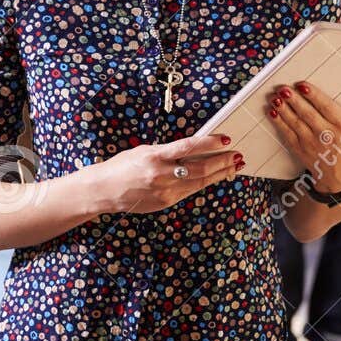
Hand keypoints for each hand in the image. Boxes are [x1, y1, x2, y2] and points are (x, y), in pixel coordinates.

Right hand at [87, 132, 243, 214]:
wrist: (104, 191)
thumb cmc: (122, 166)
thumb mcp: (144, 151)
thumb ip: (167, 151)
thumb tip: (193, 148)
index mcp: (155, 156)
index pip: (188, 147)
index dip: (209, 143)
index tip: (225, 139)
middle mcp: (162, 174)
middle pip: (200, 167)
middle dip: (222, 160)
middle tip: (237, 154)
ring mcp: (165, 190)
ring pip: (200, 181)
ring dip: (220, 173)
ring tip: (234, 166)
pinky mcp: (166, 202)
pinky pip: (190, 191)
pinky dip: (205, 183)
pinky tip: (216, 177)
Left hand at [266, 80, 340, 193]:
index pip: (327, 109)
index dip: (314, 97)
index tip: (302, 85)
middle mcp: (328, 136)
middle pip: (308, 115)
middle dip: (294, 101)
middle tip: (282, 88)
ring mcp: (312, 144)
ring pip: (295, 124)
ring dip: (283, 110)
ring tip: (275, 97)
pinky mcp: (300, 149)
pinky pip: (287, 134)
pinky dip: (278, 123)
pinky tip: (271, 111)